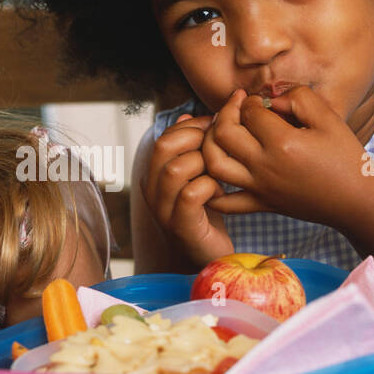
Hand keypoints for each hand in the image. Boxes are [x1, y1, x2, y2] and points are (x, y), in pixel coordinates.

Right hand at [142, 112, 236, 265]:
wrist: (209, 258)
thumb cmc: (206, 214)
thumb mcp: (197, 175)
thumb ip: (190, 148)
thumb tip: (185, 115)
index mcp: (154, 175)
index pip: (165, 136)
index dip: (192, 127)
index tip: (217, 129)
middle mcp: (152, 190)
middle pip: (164, 147)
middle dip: (198, 140)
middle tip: (221, 147)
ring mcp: (163, 210)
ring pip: (177, 169)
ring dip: (205, 164)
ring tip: (220, 172)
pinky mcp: (181, 226)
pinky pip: (192, 194)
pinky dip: (211, 187)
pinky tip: (221, 194)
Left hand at [200, 86, 370, 229]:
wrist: (357, 201)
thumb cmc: (346, 157)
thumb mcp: (329, 118)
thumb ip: (299, 98)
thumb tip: (270, 99)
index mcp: (283, 143)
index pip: (249, 112)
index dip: (249, 100)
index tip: (257, 99)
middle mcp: (265, 166)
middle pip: (223, 134)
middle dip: (224, 113)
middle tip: (235, 106)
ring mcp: (260, 188)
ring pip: (214, 165)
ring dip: (209, 144)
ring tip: (220, 132)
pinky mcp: (261, 204)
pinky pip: (225, 202)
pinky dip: (212, 190)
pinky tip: (213, 175)